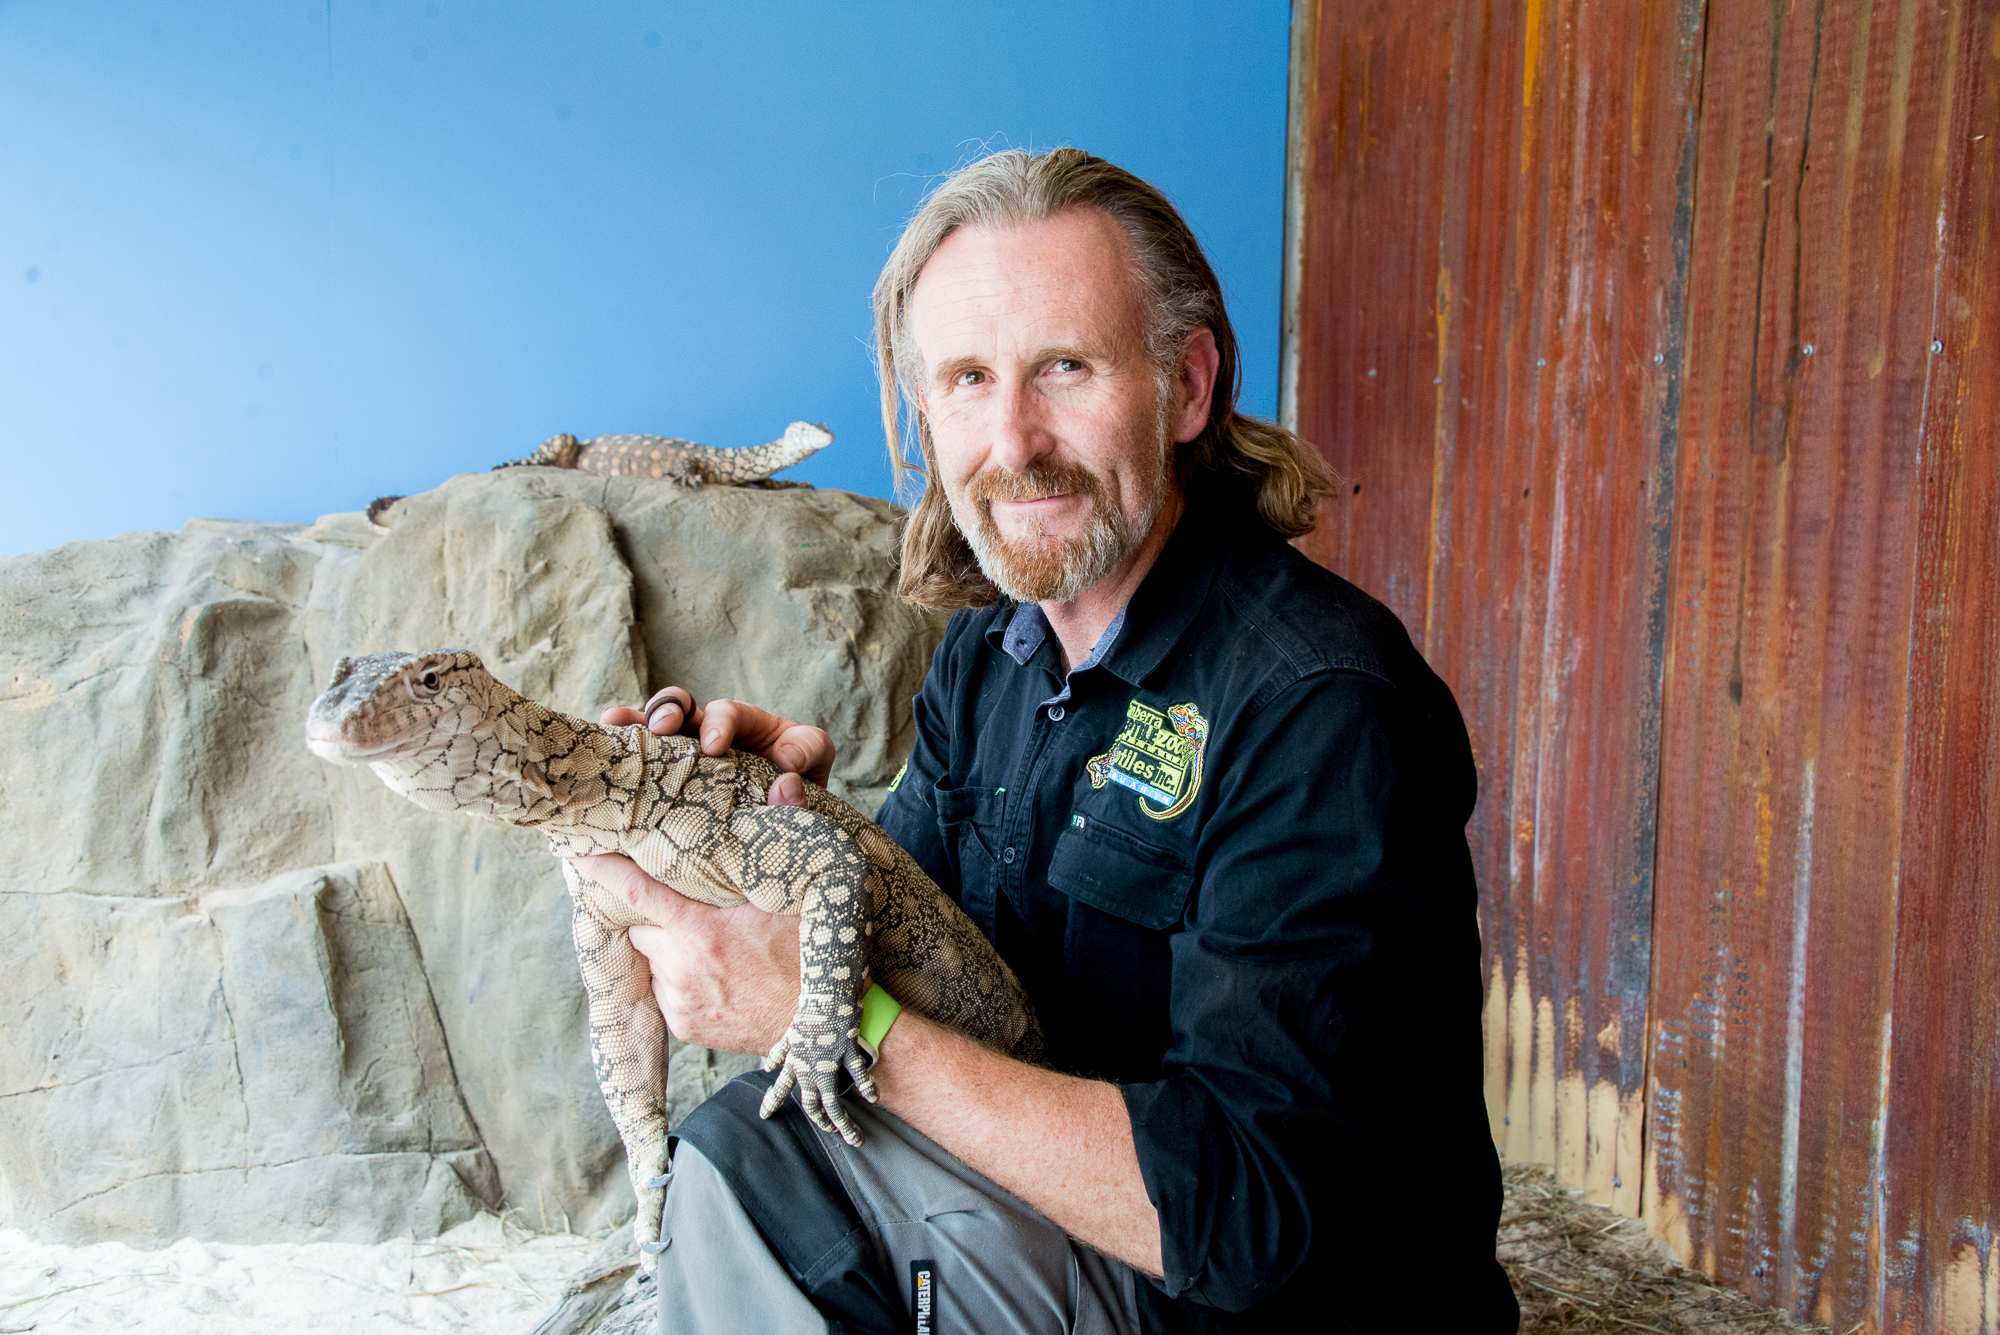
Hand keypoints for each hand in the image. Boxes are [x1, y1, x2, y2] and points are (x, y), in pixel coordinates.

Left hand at [572, 852, 802, 1056]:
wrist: (817, 1028)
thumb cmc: (808, 958)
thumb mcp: (800, 896)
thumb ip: (783, 837)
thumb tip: (786, 783)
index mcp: (702, 931)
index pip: (637, 892)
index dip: (604, 871)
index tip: (577, 854)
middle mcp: (681, 967)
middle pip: (641, 927)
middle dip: (655, 916)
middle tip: (687, 911)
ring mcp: (679, 1001)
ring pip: (652, 960)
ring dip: (668, 949)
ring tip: (710, 950)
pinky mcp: (682, 1026)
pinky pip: (664, 992)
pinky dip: (678, 980)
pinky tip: (714, 977)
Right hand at [600, 687, 834, 804]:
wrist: (789, 827)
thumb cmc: (801, 788)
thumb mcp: (814, 767)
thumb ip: (805, 763)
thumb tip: (786, 778)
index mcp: (750, 725)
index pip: (730, 713)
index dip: (720, 723)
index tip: (714, 746)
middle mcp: (712, 731)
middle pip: (683, 707)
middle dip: (669, 711)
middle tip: (662, 728)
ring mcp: (686, 754)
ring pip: (654, 728)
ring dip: (635, 725)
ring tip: (614, 724)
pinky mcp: (668, 779)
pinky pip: (642, 761)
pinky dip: (622, 753)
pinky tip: (601, 752)